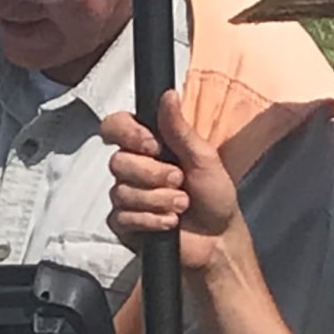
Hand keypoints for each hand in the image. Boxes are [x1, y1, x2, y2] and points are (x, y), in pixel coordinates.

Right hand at [103, 94, 243, 272]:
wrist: (218, 238)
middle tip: (180, 182)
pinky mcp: (124, 224)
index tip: (154, 146)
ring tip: (182, 206)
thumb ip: (180, 129)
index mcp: (149, 146)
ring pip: (122, 192)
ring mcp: (126, 196)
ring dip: (158, 200)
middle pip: (118, 161)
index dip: (128, 134)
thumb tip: (168, 94)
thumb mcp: (203, 157)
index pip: (115, 126)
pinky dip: (151, 220)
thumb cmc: (214, 195)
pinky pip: (123, 217)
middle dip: (154, 175)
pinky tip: (169, 223)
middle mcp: (133, 168)